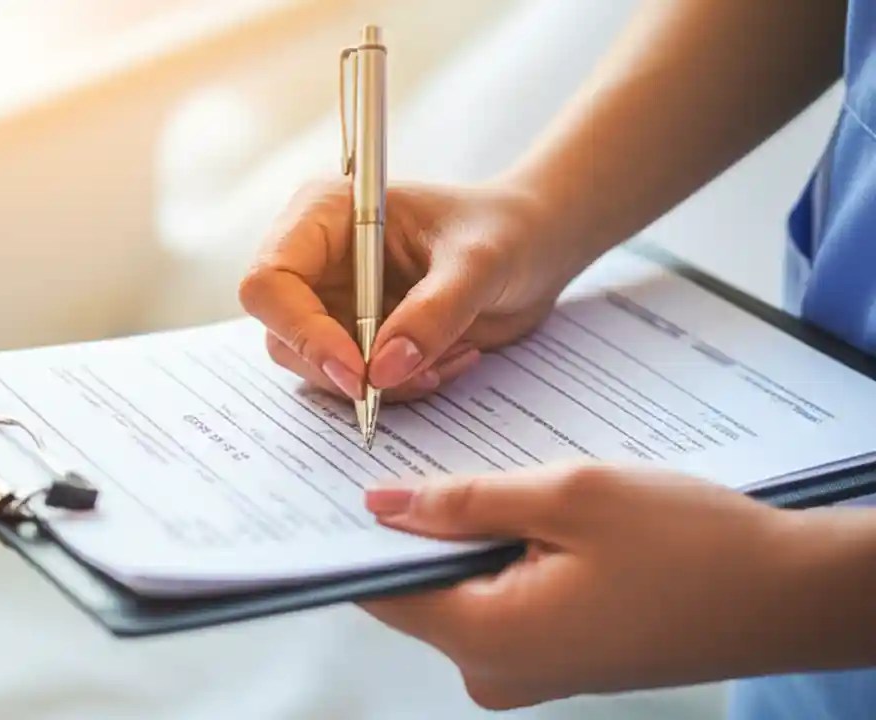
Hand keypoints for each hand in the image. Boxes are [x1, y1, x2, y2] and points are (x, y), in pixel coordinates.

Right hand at [239, 181, 580, 400]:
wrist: (532, 248)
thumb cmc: (506, 231)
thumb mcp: (480, 264)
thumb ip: (433, 313)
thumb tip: (380, 370)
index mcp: (324, 214)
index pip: (269, 281)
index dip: (301, 331)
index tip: (357, 370)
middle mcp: (315, 258)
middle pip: (283, 334)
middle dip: (344, 368)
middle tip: (410, 378)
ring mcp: (331, 300)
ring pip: (316, 367)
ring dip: (379, 383)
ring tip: (445, 360)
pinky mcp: (353, 335)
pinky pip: (353, 381)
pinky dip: (398, 387)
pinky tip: (445, 361)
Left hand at [360, 464, 809, 708]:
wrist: (787, 596)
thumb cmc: (693, 545)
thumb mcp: (569, 497)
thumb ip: (464, 502)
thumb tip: (384, 504)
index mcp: (488, 637)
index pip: (379, 590)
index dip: (356, 535)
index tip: (341, 482)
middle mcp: (496, 672)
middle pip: (417, 591)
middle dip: (417, 527)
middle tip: (423, 455)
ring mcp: (528, 674)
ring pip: (459, 593)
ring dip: (464, 539)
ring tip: (494, 480)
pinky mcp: (555, 662)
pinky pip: (499, 605)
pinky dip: (499, 560)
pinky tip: (527, 516)